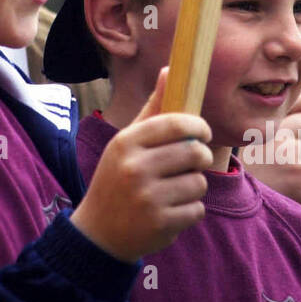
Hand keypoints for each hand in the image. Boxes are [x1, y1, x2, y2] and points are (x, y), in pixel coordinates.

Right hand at [72, 67, 211, 261]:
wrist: (98, 233)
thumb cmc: (117, 178)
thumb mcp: (126, 142)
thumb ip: (153, 108)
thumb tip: (171, 69)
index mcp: (127, 141)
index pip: (177, 123)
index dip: (198, 126)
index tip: (202, 132)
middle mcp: (135, 168)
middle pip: (195, 153)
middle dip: (200, 157)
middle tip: (191, 162)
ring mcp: (148, 197)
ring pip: (199, 183)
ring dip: (193, 187)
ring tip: (173, 190)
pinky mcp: (160, 223)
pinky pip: (197, 209)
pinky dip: (190, 211)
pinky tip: (170, 211)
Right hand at [241, 93, 300, 207]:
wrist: (234, 210)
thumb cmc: (249, 175)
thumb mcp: (255, 141)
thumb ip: (283, 116)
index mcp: (259, 121)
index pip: (298, 106)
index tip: (295, 143)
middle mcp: (271, 132)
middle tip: (296, 165)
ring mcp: (286, 153)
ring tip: (296, 180)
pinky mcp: (299, 176)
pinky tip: (299, 192)